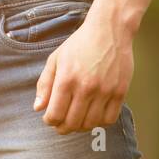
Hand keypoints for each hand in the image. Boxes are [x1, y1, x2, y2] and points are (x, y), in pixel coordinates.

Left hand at [33, 12, 133, 133]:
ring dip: (81, 127)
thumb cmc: (80, 44)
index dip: (49, 120)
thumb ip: (45, 84)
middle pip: (72, 123)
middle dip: (62, 128)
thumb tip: (38, 108)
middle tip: (61, 125)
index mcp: (66, 79)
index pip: (55, 114)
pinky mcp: (120, 92)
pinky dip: (100, 122)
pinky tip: (94, 115)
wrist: (109, 30)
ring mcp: (105, 91)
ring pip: (90, 124)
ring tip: (77, 120)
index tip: (50, 118)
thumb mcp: (56, 59)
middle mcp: (86, 87)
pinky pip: (109, 119)